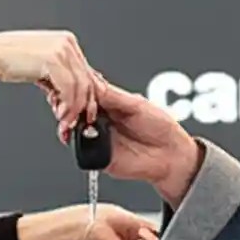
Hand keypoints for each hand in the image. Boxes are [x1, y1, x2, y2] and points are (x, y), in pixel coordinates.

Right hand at [0, 30, 98, 131]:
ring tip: (64, 122)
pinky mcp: (53, 59)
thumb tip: (78, 96)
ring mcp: (62, 49)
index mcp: (67, 42)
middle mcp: (68, 43)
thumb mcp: (44, 69)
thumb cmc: (12, 62)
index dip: (89, 98)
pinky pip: (69, 87)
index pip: (88, 74)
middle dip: (82, 107)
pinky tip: (59, 114)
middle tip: (74, 123)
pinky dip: (67, 105)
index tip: (85, 115)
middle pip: (87, 81)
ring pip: (80, 87)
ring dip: (73, 110)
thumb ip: (62, 78)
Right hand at [42, 77, 200, 205]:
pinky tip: (80, 131)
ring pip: (72, 126)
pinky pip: (79, 148)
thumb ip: (113, 96)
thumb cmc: (161, 128)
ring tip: (75, 116)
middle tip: (71, 100)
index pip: (86, 91)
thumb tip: (92, 83)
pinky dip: (76, 139)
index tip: (73, 83)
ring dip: (69, 120)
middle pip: (74, 108)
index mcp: (110, 103)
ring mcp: (96, 137)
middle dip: (70, 103)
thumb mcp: (137, 105)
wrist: (170, 156)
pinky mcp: (96, 156)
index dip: (78, 87)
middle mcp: (100, 119)